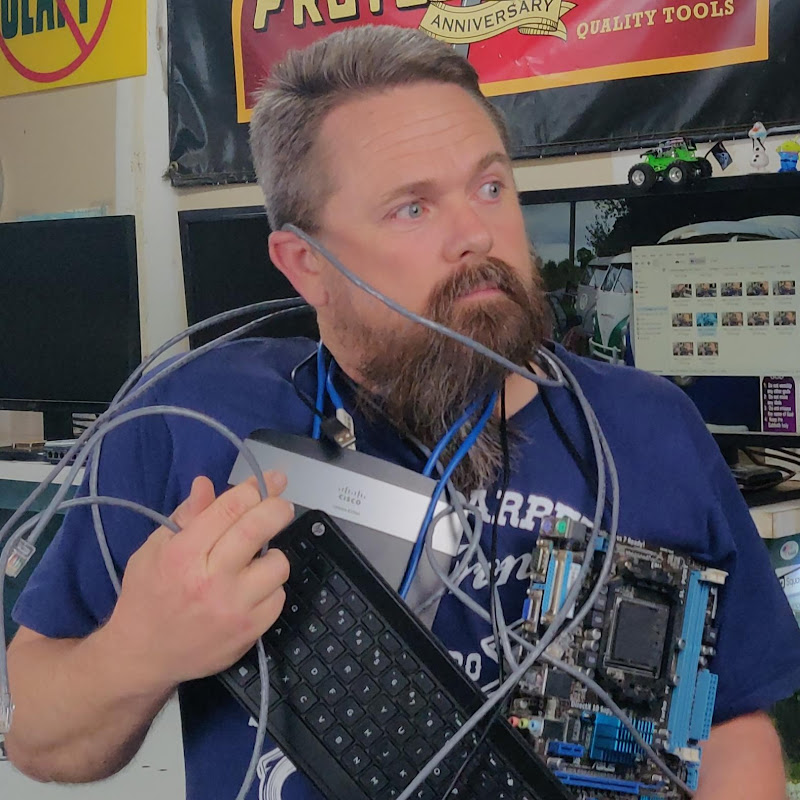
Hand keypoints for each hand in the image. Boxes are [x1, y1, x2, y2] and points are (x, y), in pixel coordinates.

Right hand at [102, 471, 292, 693]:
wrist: (141, 656)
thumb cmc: (147, 595)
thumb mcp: (156, 548)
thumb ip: (186, 515)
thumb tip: (207, 483)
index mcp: (183, 554)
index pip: (230, 509)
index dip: (254, 490)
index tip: (268, 483)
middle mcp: (211, 580)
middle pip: (258, 529)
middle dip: (277, 508)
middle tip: (281, 504)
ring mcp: (234, 609)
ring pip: (278, 565)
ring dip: (272, 556)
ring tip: (254, 560)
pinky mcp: (249, 632)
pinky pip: (278, 597)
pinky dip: (270, 587)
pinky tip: (252, 588)